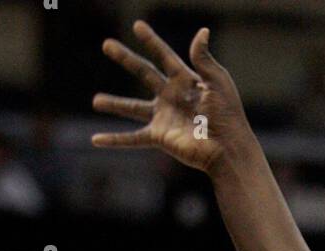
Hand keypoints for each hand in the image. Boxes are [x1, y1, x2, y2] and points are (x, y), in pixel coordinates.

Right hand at [92, 21, 248, 173]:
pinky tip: (96, 139)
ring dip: (114, 104)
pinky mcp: (160, 137)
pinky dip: (114, 140)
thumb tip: (202, 32)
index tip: (137, 26)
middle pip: (144, 73)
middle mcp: (172, 98)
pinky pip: (133, 138)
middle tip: (106, 44)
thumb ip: (204, 59)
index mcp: (186, 81)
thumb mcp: (218, 83)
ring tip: (95, 101)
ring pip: (133, 108)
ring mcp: (164, 118)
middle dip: (125, 58)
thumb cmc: (228, 116)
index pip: (165, 56)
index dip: (152, 41)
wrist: (228, 149)